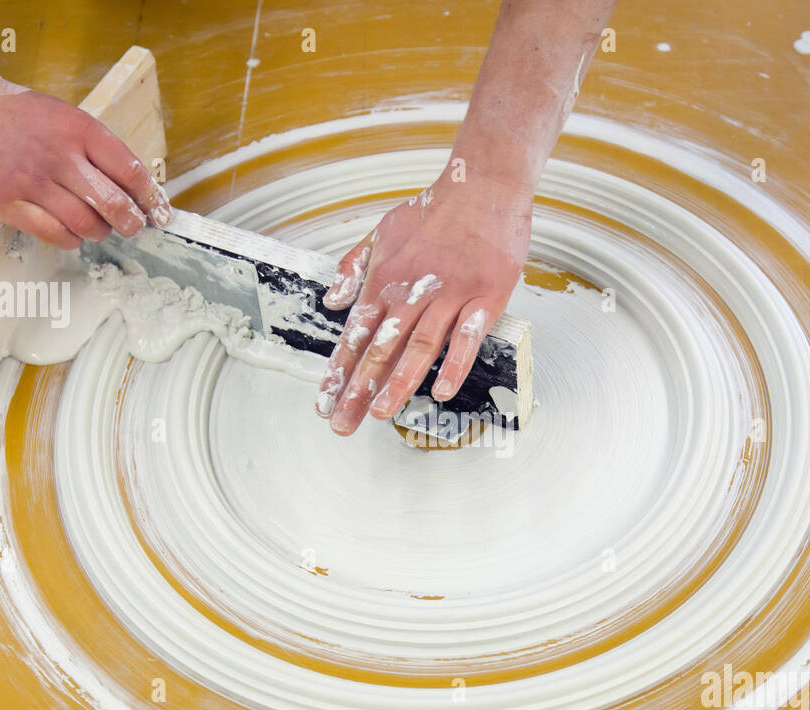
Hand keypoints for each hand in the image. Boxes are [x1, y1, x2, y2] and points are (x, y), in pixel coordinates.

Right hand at [0, 72, 170, 248]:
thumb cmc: (19, 114)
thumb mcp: (67, 116)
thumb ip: (98, 149)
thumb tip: (135, 187)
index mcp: (80, 131)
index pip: (131, 172)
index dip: (151, 198)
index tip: (159, 211)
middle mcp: (59, 157)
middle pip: (114, 205)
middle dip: (132, 223)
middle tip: (134, 227)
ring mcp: (33, 182)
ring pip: (86, 224)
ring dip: (101, 232)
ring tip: (100, 228)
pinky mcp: (8, 203)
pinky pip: (54, 234)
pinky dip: (72, 239)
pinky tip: (72, 232)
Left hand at [315, 173, 531, 434]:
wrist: (481, 185)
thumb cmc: (434, 210)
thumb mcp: (382, 232)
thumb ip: (354, 267)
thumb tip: (331, 300)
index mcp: (385, 281)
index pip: (355, 336)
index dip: (338, 373)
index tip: (324, 403)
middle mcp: (412, 293)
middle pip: (380, 349)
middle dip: (358, 390)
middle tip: (344, 424)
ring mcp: (450, 295)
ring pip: (418, 346)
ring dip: (398, 382)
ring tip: (382, 413)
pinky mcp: (485, 296)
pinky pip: (467, 337)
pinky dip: (455, 365)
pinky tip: (441, 390)